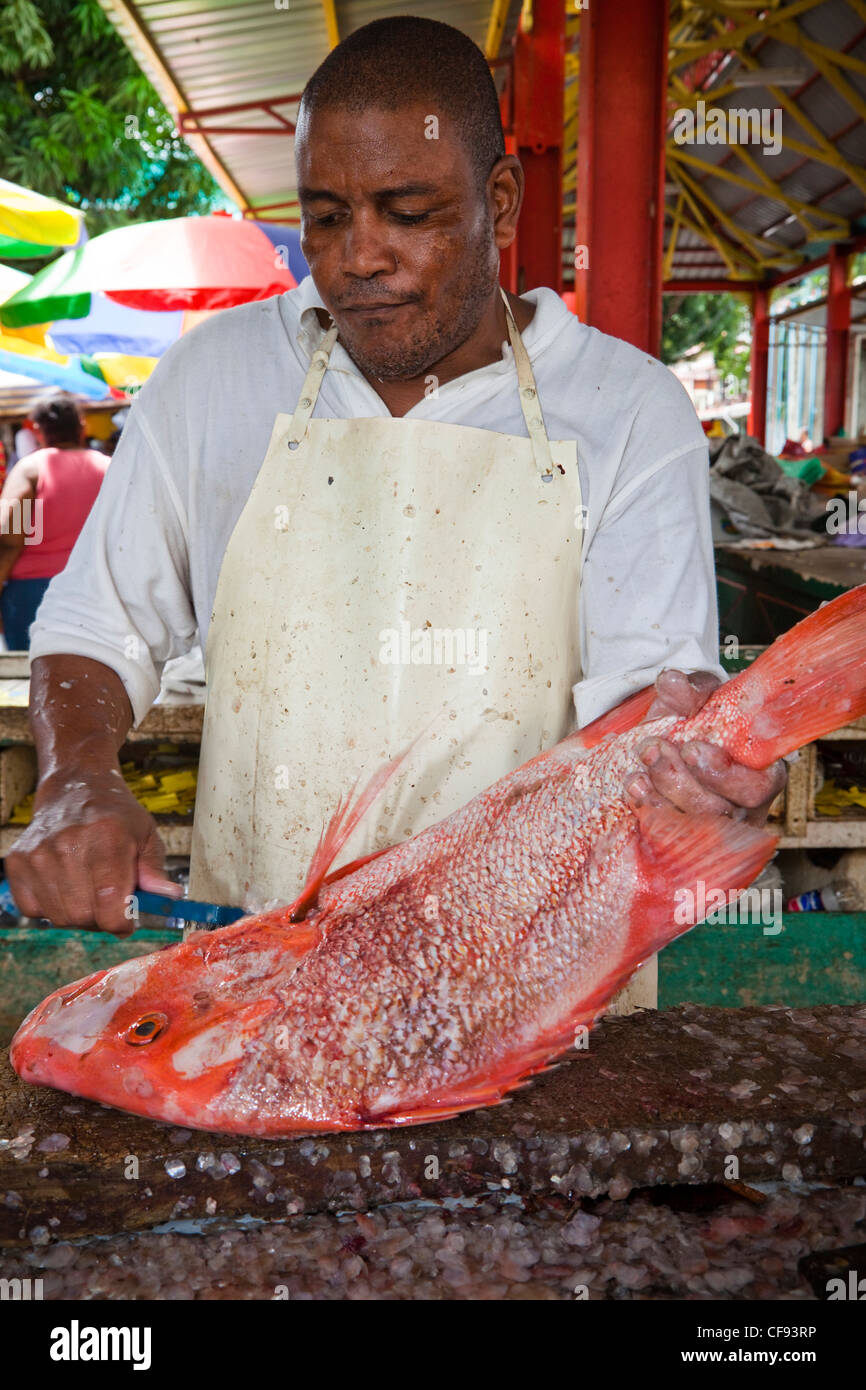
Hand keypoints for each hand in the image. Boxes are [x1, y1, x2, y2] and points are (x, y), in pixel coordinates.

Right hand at [6, 766, 179, 935]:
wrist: (75, 787)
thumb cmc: (115, 814)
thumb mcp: (146, 835)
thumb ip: (155, 870)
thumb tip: (168, 896)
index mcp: (107, 837)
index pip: (110, 904)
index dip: (122, 923)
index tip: (128, 922)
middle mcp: (69, 845)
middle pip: (83, 916)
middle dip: (102, 919)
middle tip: (110, 903)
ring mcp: (39, 854)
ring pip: (59, 917)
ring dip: (78, 914)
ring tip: (89, 891)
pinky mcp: (18, 862)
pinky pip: (33, 910)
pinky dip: (51, 908)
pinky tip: (65, 886)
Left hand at [624, 669, 786, 824]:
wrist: (669, 739)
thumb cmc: (697, 721)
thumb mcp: (699, 698)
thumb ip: (690, 690)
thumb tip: (671, 681)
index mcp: (760, 773)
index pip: (758, 786)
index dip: (725, 774)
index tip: (690, 749)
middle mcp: (741, 806)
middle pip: (720, 811)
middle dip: (682, 783)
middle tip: (652, 750)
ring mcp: (713, 826)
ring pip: (691, 828)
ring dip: (660, 798)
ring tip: (636, 772)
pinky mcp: (684, 836)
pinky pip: (666, 836)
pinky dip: (646, 811)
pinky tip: (633, 788)